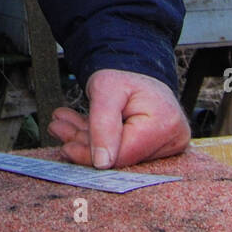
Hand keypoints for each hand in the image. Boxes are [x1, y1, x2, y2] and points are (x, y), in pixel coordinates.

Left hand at [47, 69, 190, 169]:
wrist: (135, 68)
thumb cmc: (124, 74)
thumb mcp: (106, 90)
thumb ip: (103, 125)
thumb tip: (102, 163)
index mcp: (165, 124)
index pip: (124, 154)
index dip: (92, 156)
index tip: (66, 149)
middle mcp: (173, 139)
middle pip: (120, 156)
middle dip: (85, 144)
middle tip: (58, 130)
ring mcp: (167, 145)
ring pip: (118, 153)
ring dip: (87, 140)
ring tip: (62, 126)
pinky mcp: (156, 147)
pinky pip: (121, 149)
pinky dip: (97, 139)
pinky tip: (76, 128)